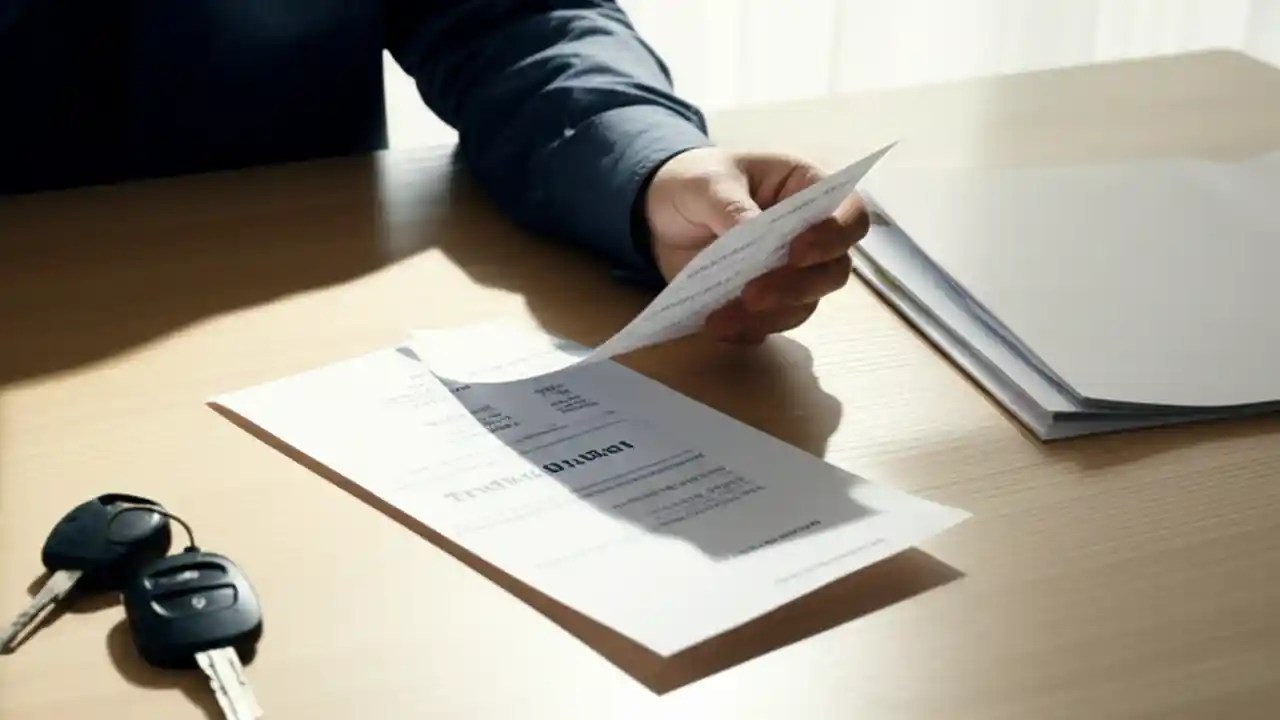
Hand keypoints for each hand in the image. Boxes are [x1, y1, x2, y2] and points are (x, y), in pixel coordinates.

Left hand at [643, 147, 868, 343]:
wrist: (660, 213)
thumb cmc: (696, 182)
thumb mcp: (708, 184)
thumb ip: (733, 207)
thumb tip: (755, 236)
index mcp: (807, 188)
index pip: (849, 214)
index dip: (833, 236)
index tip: (796, 252)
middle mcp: (811, 234)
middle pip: (834, 270)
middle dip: (796, 288)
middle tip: (752, 295)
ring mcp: (792, 271)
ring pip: (805, 304)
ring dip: (768, 317)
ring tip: (721, 320)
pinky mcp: (768, 300)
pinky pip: (772, 322)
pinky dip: (748, 328)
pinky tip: (719, 328)